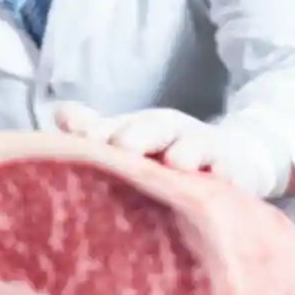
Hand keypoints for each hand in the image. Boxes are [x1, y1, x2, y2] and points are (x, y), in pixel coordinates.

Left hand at [53, 102, 287, 197]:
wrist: (234, 157)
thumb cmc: (167, 155)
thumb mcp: (132, 142)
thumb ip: (95, 132)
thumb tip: (60, 115)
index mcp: (140, 127)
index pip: (115, 127)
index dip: (98, 132)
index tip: (80, 139)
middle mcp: (171, 133)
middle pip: (154, 128)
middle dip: (139, 135)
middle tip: (123, 147)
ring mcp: (204, 149)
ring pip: (195, 146)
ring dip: (186, 151)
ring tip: (176, 163)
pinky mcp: (233, 169)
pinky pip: (231, 170)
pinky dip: (226, 174)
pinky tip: (221, 179)